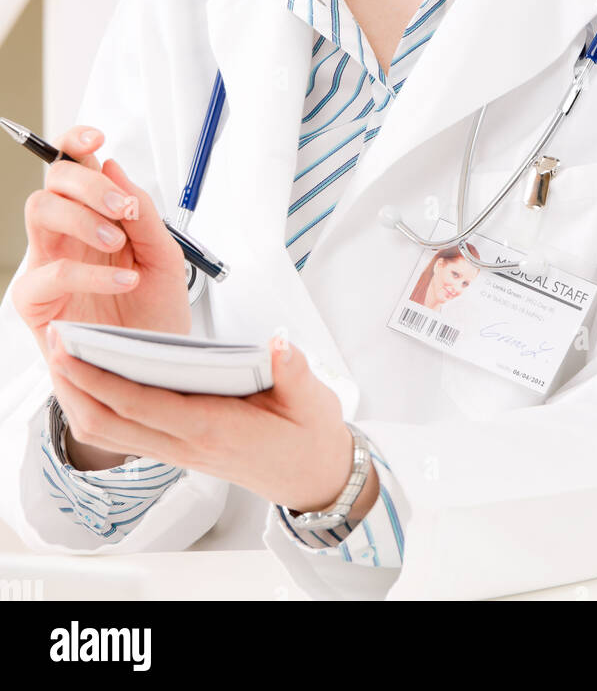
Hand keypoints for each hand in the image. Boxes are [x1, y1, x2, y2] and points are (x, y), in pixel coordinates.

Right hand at [13, 124, 189, 361]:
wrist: (153, 370)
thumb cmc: (156, 314)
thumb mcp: (166, 257)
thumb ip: (144, 212)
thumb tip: (112, 166)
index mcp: (96, 217)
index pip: (74, 167)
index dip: (76, 142)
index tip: (96, 137)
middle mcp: (67, 236)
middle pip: (53, 181)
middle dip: (86, 182)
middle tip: (123, 207)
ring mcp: (48, 265)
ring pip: (40, 211)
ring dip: (82, 217)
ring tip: (119, 240)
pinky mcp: (37, 303)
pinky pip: (49, 273)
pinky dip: (89, 272)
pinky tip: (123, 281)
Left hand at [44, 328, 379, 518]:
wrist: (314, 477)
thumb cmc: (308, 436)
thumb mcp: (312, 400)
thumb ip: (294, 372)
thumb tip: (281, 345)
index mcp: (214, 428)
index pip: (144, 405)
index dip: (104, 380)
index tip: (76, 352)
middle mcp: (188, 445)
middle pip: (113, 424)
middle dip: (78, 387)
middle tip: (57, 348)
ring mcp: (181, 451)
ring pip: (114, 434)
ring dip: (83, 401)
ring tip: (67, 361)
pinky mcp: (181, 450)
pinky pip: (128, 434)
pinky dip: (104, 410)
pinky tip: (97, 383)